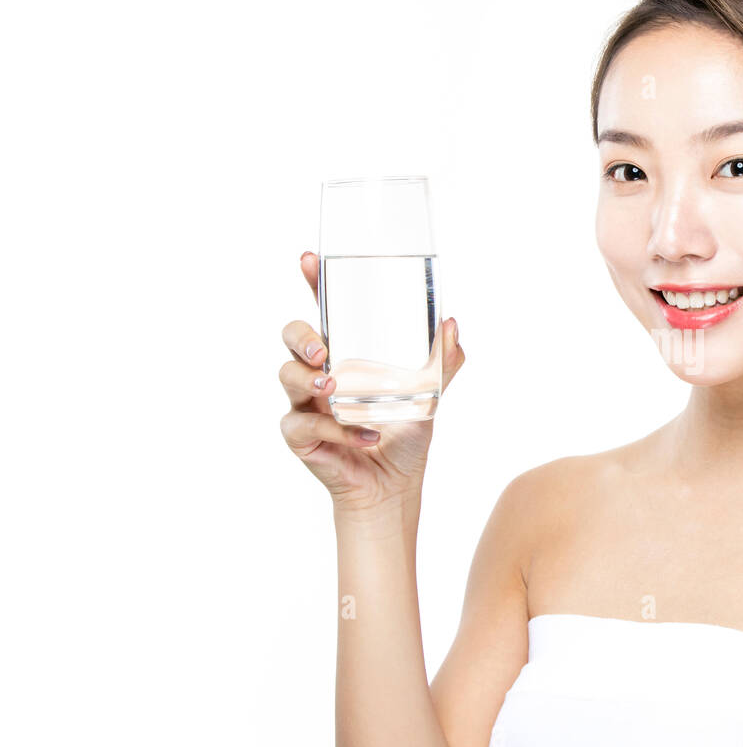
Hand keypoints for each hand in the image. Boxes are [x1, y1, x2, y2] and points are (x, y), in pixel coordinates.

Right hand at [278, 250, 465, 511]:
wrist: (394, 486)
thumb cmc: (404, 434)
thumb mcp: (430, 395)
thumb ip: (442, 362)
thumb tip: (450, 324)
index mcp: (347, 355)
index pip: (325, 312)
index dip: (313, 283)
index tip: (309, 260)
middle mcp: (321, 374)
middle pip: (292, 338)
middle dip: (301, 337)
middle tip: (323, 351)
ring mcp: (306, 404)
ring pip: (288, 377)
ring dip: (310, 380)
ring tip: (334, 388)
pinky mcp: (301, 436)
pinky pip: (306, 425)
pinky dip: (337, 430)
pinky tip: (365, 436)